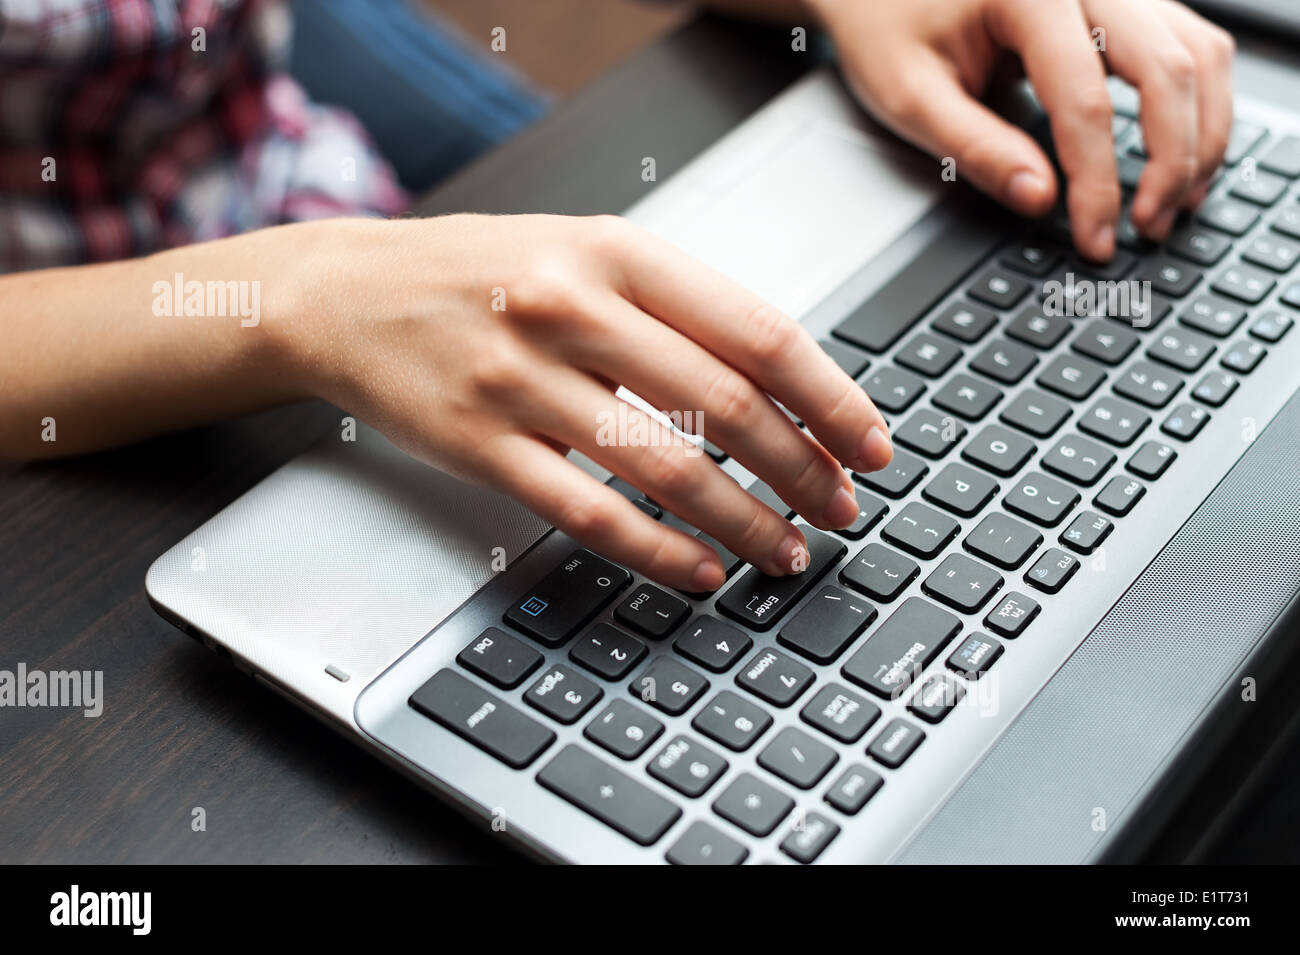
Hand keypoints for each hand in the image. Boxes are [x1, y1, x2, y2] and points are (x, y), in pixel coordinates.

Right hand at [279, 214, 891, 591]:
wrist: (346, 294)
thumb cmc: (478, 274)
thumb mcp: (584, 251)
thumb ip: (675, 305)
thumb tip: (779, 384)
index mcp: (617, 250)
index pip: (758, 329)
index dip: (829, 398)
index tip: (869, 444)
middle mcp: (573, 306)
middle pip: (726, 402)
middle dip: (802, 469)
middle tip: (839, 509)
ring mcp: (520, 377)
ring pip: (665, 465)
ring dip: (743, 519)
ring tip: (782, 550)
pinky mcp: (479, 442)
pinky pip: (587, 511)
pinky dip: (656, 550)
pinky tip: (698, 569)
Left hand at [809, 0, 1234, 259]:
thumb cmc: (888, 24)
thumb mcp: (910, 95)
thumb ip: (975, 148)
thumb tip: (1039, 200)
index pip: (1085, 100)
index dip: (1098, 181)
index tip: (1095, 238)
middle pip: (1168, 69)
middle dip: (1171, 160)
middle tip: (1147, 228)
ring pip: (1198, 53)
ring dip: (1201, 133)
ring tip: (1175, 203)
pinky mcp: (1126, 2)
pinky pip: (1190, 46)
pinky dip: (1196, 105)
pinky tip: (1180, 157)